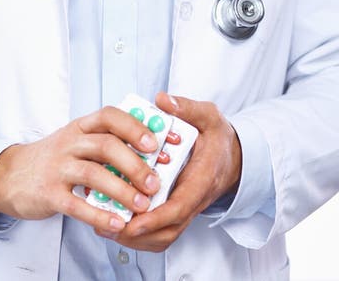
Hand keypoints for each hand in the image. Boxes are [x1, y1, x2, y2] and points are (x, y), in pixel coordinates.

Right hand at [0, 106, 161, 235]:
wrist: (10, 175)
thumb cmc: (54, 158)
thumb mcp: (76, 140)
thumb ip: (105, 142)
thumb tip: (149, 151)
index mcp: (80, 127)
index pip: (109, 116)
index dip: (134, 127)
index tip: (154, 143)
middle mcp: (70, 143)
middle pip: (106, 145)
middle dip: (135, 164)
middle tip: (154, 183)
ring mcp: (58, 167)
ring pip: (94, 173)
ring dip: (123, 190)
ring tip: (142, 205)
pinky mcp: (49, 193)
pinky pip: (77, 204)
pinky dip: (99, 215)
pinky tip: (116, 223)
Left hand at [101, 92, 241, 252]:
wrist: (232, 157)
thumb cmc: (218, 137)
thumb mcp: (208, 116)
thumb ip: (187, 108)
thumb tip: (162, 100)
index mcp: (202, 178)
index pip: (180, 206)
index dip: (156, 217)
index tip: (133, 221)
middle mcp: (195, 199)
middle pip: (168, 229)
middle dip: (139, 233)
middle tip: (109, 228)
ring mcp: (187, 208)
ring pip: (164, 236)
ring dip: (136, 238)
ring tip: (106, 229)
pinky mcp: (179, 211)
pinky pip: (162, 232)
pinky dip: (141, 235)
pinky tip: (118, 224)